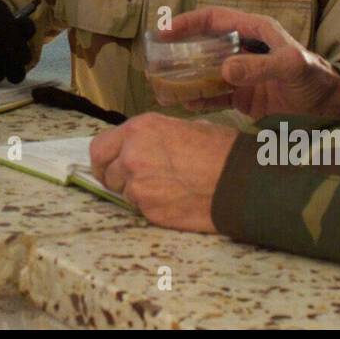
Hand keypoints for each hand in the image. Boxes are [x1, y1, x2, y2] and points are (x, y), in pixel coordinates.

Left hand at [89, 114, 235, 231]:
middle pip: (107, 174)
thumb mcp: (181, 128)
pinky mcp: (149, 210)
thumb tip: (139, 148)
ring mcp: (138, 185)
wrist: (240, 179)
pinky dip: (152, 208)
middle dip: (119, 179)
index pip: (99, 148)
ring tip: (166, 188)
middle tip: (139, 181)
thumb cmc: (219, 149)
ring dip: (138, 194)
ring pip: (124, 194)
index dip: (105, 160)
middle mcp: (132, 155)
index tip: (111, 166)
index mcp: (139, 129)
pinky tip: (174, 200)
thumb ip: (151, 139)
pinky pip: (141, 210)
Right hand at [158, 8, 339, 119]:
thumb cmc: (317, 79)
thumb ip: (261, 66)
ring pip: (205, 71)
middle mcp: (245, 49)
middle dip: (179, 51)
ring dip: (186, 77)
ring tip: (163, 86)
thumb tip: (224, 69)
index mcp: (256, 31)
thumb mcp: (293, 67)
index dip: (188, 22)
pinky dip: (199, 99)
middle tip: (155, 61)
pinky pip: (215, 95)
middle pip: (204, 44)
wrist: (334, 110)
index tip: (165, 31)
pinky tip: (184, 103)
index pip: (215, 19)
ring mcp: (242, 74)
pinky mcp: (244, 97)